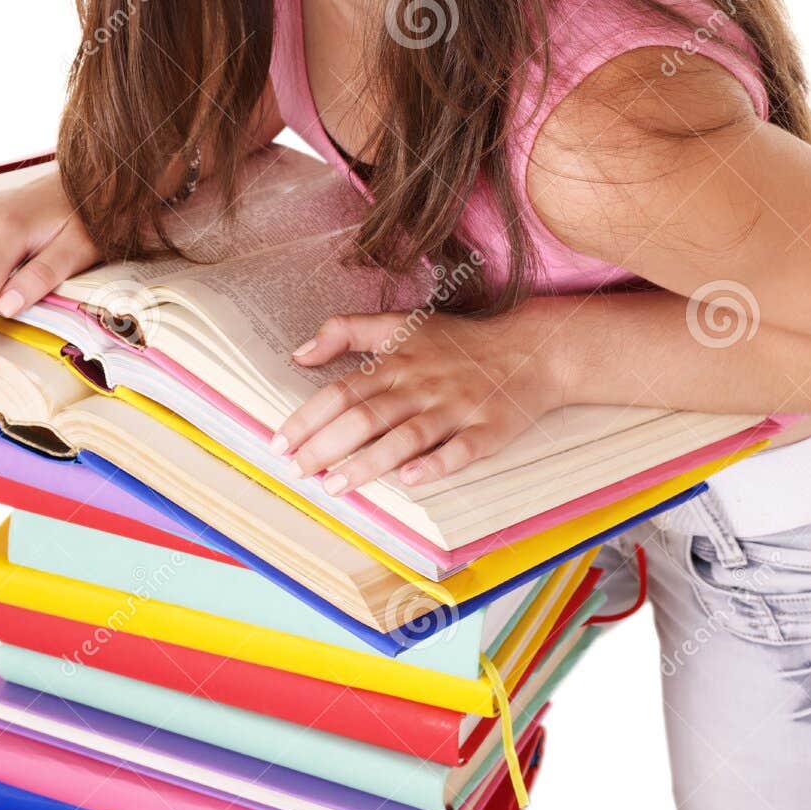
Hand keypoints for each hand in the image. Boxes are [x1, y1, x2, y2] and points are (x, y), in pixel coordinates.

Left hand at [269, 301, 565, 493]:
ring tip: (334, 486)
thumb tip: (299, 354)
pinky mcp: (488, 430)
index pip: (341, 391)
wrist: (531, 349)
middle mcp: (422, 385)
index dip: (307, 417)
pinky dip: (435, 464)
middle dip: (326, 446)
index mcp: (398, 362)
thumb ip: (348, 330)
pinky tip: (410, 480)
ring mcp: (455, 408)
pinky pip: (460, 451)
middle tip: (297, 472)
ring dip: (368, 463)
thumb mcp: (401, 323)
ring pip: (406, 437)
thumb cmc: (458, 341)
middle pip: (366, 416)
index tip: (278, 442)